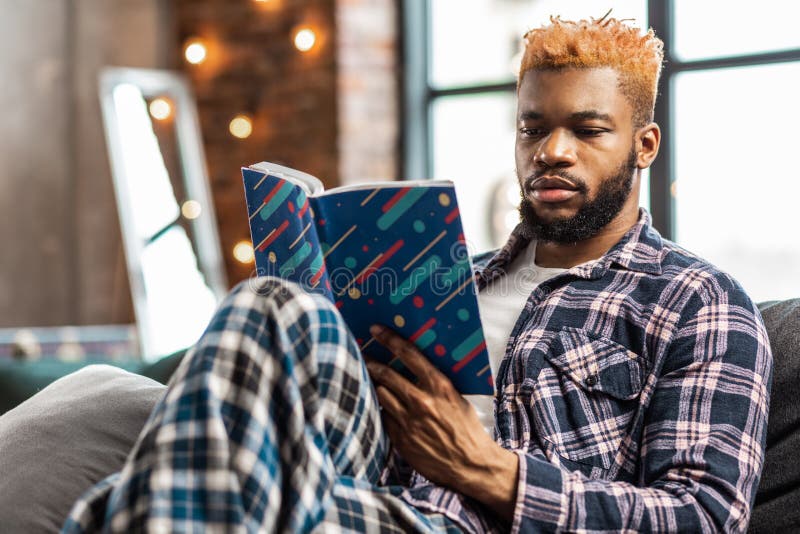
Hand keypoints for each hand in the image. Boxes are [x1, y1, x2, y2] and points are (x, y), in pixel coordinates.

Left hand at [365, 324, 518, 521]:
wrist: (470, 465)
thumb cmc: (467, 429)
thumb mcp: (457, 399)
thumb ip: (437, 384)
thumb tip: (418, 366)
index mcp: (439, 386)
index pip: (409, 354)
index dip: (389, 339)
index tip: (376, 330)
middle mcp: (421, 400)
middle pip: (386, 373)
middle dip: (371, 361)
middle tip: (362, 353)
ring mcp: (408, 420)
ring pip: (380, 393)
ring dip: (374, 384)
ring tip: (368, 377)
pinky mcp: (400, 438)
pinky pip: (383, 416)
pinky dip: (382, 408)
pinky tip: (382, 405)